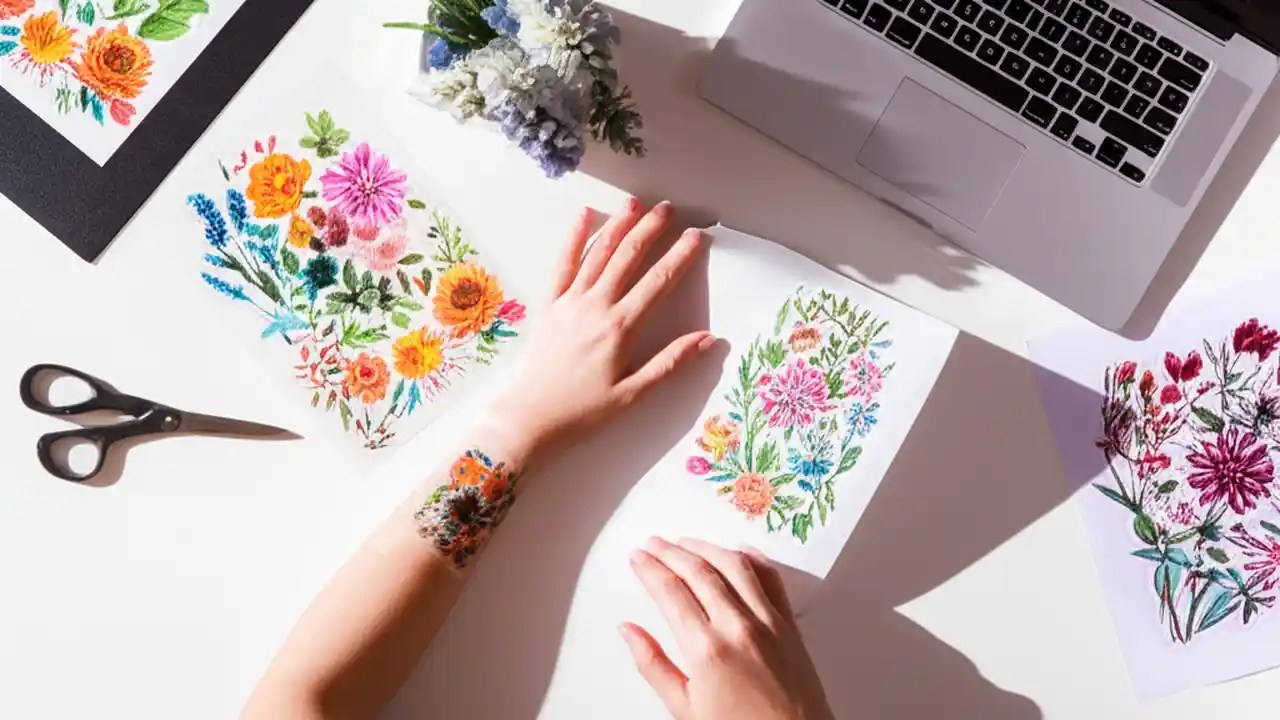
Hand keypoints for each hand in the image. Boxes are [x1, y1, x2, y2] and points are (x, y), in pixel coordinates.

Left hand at [483, 198, 712, 464]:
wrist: (531, 416)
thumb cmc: (583, 411)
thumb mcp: (633, 395)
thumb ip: (670, 364)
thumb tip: (707, 339)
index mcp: (620, 328)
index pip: (658, 282)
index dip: (680, 256)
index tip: (695, 236)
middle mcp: (596, 307)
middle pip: (628, 257)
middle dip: (650, 229)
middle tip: (668, 209)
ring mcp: (570, 302)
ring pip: (598, 254)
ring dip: (618, 225)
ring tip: (635, 202)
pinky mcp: (549, 304)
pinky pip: (562, 264)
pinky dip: (573, 237)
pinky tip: (583, 216)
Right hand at [622, 538, 833, 719]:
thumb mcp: (685, 709)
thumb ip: (653, 665)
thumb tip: (628, 631)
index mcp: (706, 650)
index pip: (670, 592)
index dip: (649, 569)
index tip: (638, 558)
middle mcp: (738, 627)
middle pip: (698, 571)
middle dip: (671, 551)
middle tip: (654, 543)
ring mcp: (768, 622)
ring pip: (734, 565)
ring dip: (706, 547)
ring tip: (686, 541)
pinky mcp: (790, 625)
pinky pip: (770, 579)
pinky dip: (753, 559)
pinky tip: (739, 552)